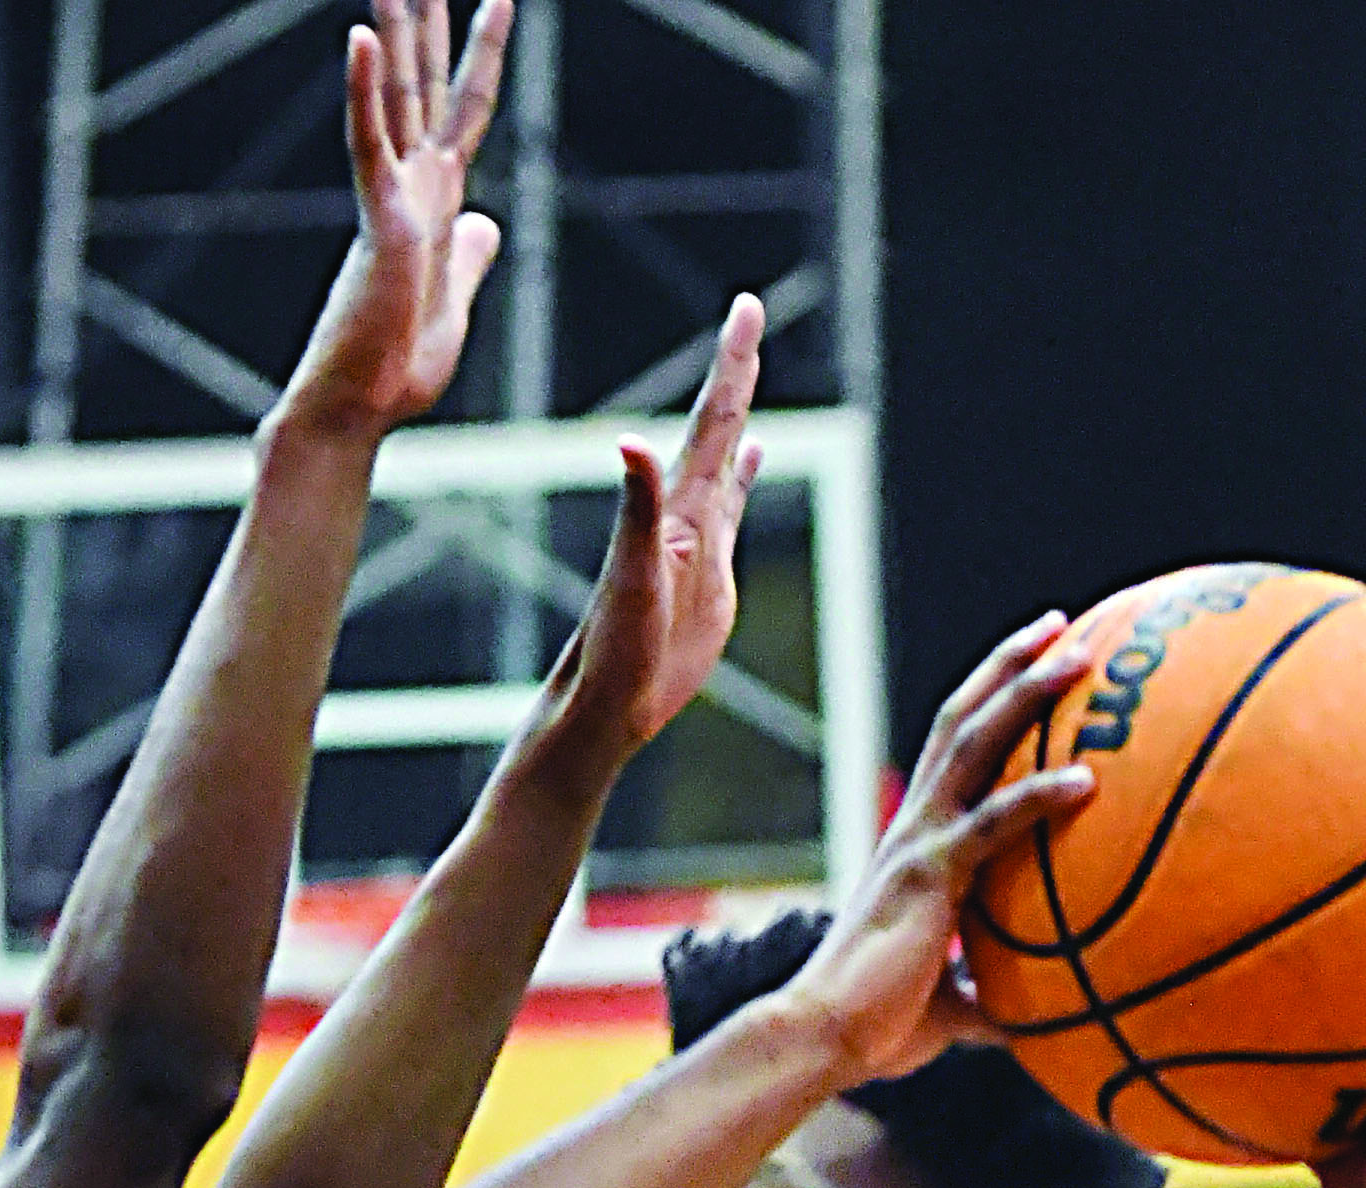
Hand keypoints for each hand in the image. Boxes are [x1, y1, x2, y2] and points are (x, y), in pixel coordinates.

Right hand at [283, 1, 514, 433]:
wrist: (357, 412)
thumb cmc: (395, 371)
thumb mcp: (455, 304)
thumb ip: (468, 257)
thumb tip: (484, 223)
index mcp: (436, 201)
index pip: (466, 108)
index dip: (485, 51)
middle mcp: (413, 186)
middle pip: (425, 80)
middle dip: (430, 16)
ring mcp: (393, 198)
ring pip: (395, 93)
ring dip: (394, 28)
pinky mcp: (380, 221)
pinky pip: (369, 145)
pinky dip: (364, 93)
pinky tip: (360, 39)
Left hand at [532, 299, 765, 781]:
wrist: (608, 700)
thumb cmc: (614, 643)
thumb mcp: (632, 573)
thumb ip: (637, 508)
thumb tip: (631, 443)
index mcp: (677, 505)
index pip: (713, 420)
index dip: (732, 364)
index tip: (746, 309)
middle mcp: (688, 511)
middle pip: (720, 425)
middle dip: (737, 369)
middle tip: (749, 313)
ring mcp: (701, 541)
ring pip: (727, 460)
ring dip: (740, 416)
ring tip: (751, 372)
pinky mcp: (710, 574)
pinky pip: (735, 507)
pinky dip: (746, 476)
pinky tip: (756, 456)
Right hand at [789, 614, 1096, 1079]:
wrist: (825, 1038)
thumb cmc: (879, 1030)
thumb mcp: (950, 1007)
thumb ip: (990, 1000)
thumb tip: (1037, 1028)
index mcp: (914, 846)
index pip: (951, 753)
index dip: (989, 705)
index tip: (1032, 667)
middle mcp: (913, 828)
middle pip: (962, 720)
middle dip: (1010, 665)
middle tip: (1061, 626)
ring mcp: (919, 843)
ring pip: (976, 742)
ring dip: (1027, 692)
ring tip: (1080, 654)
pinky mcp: (932, 875)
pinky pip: (995, 823)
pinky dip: (1040, 794)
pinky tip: (1087, 779)